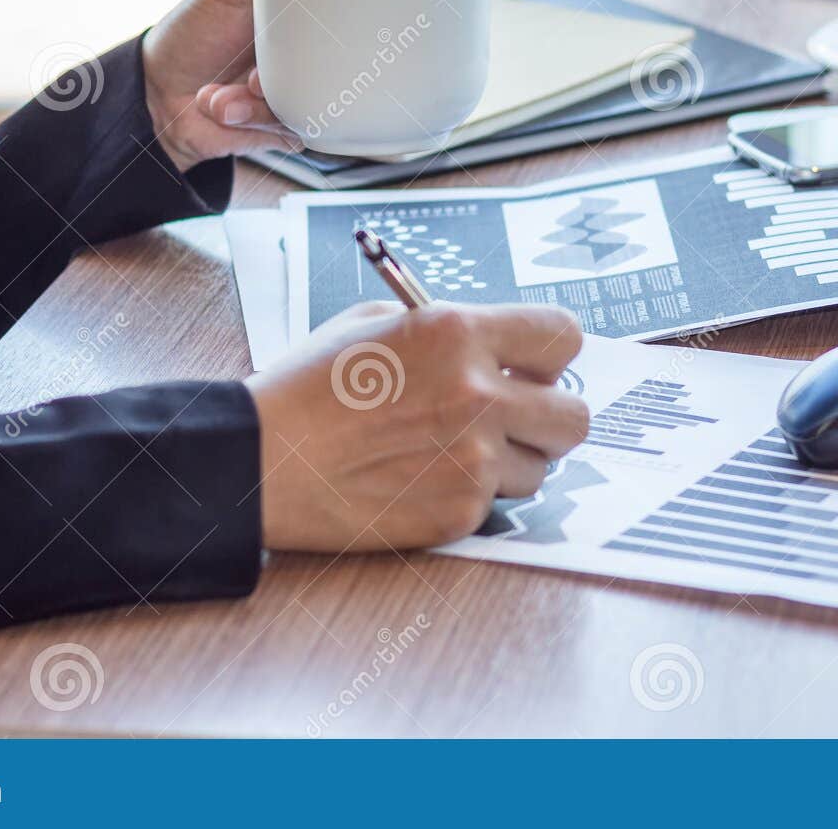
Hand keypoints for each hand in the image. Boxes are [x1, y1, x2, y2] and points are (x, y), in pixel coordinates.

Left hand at [141, 0, 351, 170]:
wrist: (155, 96)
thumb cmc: (190, 35)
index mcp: (302, 17)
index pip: (347, 11)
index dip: (341, 19)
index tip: (313, 27)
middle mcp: (307, 55)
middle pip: (335, 63)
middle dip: (287, 73)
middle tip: (252, 78)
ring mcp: (299, 92)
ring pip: (311, 100)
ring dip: (259, 102)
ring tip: (222, 96)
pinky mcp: (288, 128)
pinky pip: (293, 129)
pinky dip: (249, 119)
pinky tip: (219, 109)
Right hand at [247, 301, 588, 551]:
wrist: (262, 460)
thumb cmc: (310, 387)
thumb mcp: (377, 324)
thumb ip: (451, 332)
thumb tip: (504, 350)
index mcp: (459, 333)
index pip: (563, 336)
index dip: (549, 354)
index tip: (531, 366)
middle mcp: (478, 395)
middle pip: (575, 416)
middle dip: (548, 416)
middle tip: (511, 417)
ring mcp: (473, 460)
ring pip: (539, 466)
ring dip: (507, 460)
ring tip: (449, 451)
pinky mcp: (459, 513)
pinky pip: (497, 503)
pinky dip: (469, 494)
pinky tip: (421, 479)